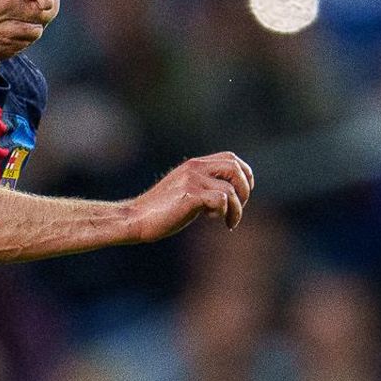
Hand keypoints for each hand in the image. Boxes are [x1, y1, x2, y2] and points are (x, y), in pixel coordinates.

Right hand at [128, 153, 254, 240]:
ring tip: (229, 222)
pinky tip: (213, 219)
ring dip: (237, 209)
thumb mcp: (184, 191)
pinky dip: (225, 212)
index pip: (231, 158)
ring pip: (231, 189)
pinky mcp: (190, 195)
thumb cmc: (159, 211)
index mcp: (194, 164)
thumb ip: (202, 186)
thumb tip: (227, 195)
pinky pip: (221, 199)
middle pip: (235, 168)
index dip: (245, 175)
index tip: (242, 194)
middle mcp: (195, 168)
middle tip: (239, 208)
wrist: (135, 218)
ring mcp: (192, 180)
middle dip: (245, 190)